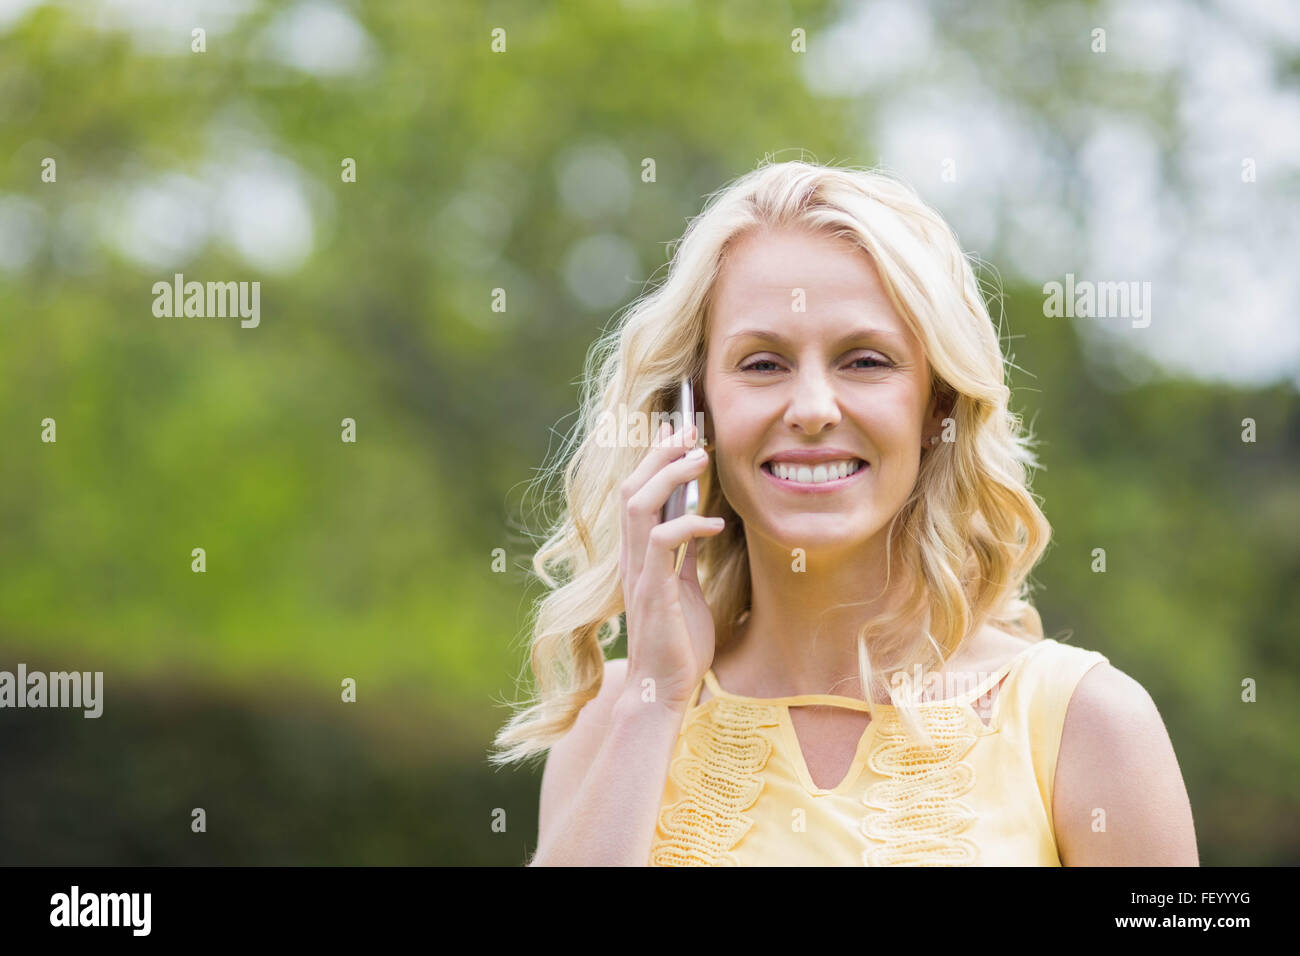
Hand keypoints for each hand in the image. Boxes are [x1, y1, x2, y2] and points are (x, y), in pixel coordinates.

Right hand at [617, 419, 724, 711]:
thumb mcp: (684, 588)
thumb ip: (683, 557)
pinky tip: (714, 523)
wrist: (664, 690)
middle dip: (659, 454)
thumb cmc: (678, 643)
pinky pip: (661, 545)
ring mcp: (639, 574)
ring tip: (700, 459)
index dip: (655, 460)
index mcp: (639, 556)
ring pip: (639, 506)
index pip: (638, 494)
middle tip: (689, 429)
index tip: (681, 432)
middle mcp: (632, 558)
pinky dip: (687, 526)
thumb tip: (695, 525)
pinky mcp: (653, 592)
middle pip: (632, 488)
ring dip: (669, 477)